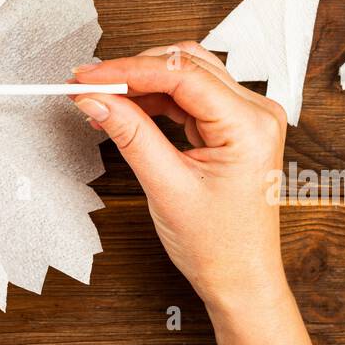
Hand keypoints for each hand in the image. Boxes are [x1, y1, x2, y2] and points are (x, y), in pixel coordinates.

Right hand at [73, 43, 315, 344]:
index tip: (89, 77)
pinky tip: (128, 108)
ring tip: (102, 97)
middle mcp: (256, 113)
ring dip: (143, 82)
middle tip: (88, 84)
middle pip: (186, 65)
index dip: (128, 70)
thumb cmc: (219, 246)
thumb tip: (97, 100)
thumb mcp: (166, 187)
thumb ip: (129, 135)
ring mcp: (247, 118)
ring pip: (187, 75)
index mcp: (249, 125)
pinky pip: (191, 96)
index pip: (182, 74)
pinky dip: (157, 98)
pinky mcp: (234, 125)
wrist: (241, 279)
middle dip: (133, 71)